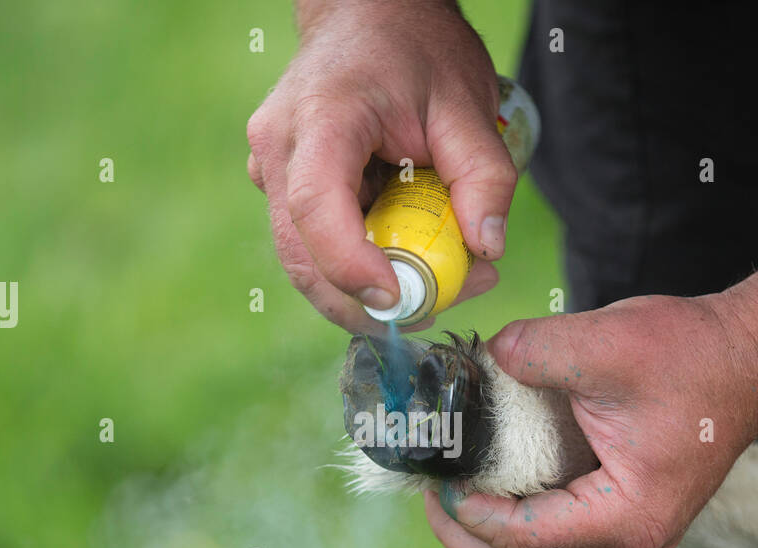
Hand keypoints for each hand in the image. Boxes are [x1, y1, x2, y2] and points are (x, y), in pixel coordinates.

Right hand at [246, 0, 516, 333]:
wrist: (368, 14)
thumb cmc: (416, 51)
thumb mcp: (467, 104)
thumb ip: (485, 177)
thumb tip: (487, 249)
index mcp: (322, 119)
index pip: (315, 208)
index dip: (351, 266)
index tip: (400, 298)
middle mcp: (279, 150)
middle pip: (301, 256)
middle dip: (363, 302)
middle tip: (434, 307)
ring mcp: (270, 171)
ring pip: (305, 262)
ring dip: (364, 290)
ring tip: (438, 278)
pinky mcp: (281, 188)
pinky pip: (312, 247)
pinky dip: (357, 266)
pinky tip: (405, 253)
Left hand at [422, 292, 757, 547]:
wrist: (752, 358)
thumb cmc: (693, 354)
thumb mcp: (607, 341)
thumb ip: (534, 351)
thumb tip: (478, 359)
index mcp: (626, 518)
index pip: (523, 539)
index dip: (467, 513)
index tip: (436, 476)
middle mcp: (631, 546)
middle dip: (466, 543)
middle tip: (431, 498)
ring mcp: (631, 542)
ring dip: (488, 538)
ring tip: (452, 493)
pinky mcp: (626, 523)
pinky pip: (557, 544)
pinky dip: (516, 523)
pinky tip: (491, 484)